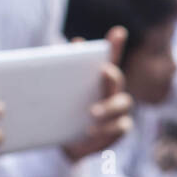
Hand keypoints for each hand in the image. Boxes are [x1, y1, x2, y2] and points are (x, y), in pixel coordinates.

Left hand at [62, 27, 134, 162]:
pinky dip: (106, 129)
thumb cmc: (64, 114)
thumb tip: (53, 55)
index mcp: (99, 81)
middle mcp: (112, 93)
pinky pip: (119, 128)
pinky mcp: (118, 130)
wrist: (66, 146)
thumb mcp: (59, 93)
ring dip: (108, 107)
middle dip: (112, 74)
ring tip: (92, 113)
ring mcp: (118, 112)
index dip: (115, 45)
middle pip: (117, 79)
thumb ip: (59, 74)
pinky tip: (91, 131)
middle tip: (104, 71)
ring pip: (123, 104)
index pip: (110, 59)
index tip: (118, 31)